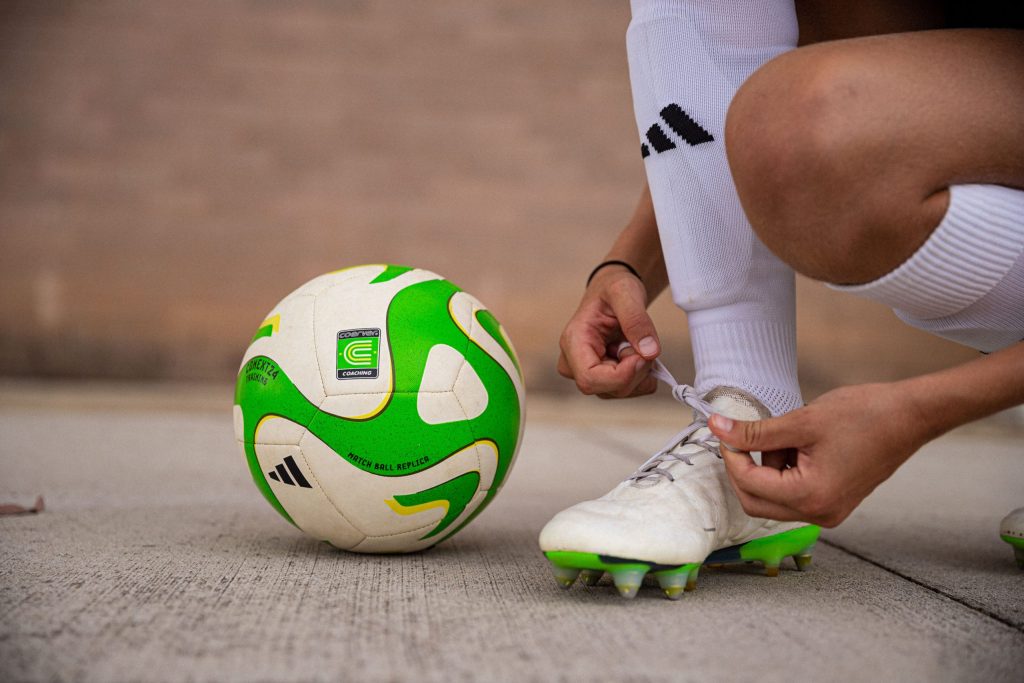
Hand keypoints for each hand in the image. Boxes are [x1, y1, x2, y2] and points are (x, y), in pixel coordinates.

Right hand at [556, 266, 661, 398]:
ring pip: (621, 391)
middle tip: (642, 342)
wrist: (611, 294)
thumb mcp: (624, 292)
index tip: (642, 356)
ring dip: (641, 371)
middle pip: (608, 388)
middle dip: (636, 370)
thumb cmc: (611, 290)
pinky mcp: (604, 380)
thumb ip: (636, 320)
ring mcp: (589, 373)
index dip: (621, 375)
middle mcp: (575, 363)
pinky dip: (644, 375)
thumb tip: (649, 352)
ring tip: (637, 342)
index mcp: (573, 342)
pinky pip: (631, 390)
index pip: (589, 379)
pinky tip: (638, 353)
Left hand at [707, 381, 930, 526]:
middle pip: (756, 501)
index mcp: (811, 497)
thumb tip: (718, 428)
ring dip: (768, 467)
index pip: (750, 485)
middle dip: (745, 468)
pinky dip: (785, 470)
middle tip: (746, 435)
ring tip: (792, 435)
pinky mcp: (833, 503)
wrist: (909, 417)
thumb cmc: (864, 415)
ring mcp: (828, 512)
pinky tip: (800, 445)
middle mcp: (819, 514)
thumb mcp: (801, 421)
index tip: (726, 431)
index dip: (732, 457)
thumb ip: (755, 431)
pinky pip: (793, 494)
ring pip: (773, 497)